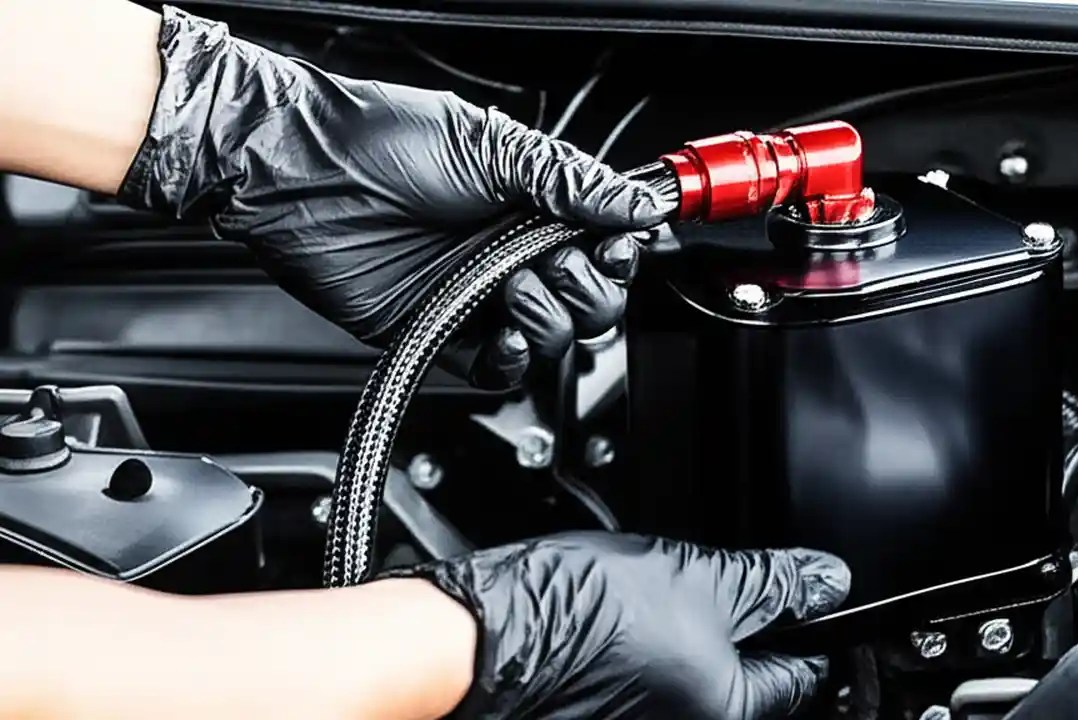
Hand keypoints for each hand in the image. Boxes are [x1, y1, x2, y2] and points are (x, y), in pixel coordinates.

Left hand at [116, 7, 672, 386]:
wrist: (298, 175)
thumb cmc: (377, 141)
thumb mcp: (490, 145)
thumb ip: (570, 180)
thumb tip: (638, 206)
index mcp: (531, 201)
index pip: (604, 243)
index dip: (618, 253)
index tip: (612, 247)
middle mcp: (510, 250)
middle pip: (591, 300)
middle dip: (587, 289)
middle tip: (552, 263)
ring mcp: (478, 293)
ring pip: (554, 337)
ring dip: (546, 316)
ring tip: (509, 285)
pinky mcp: (442, 332)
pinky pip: (499, 370)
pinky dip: (513, 358)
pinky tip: (502, 331)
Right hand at [378, 531, 851, 718]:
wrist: (480, 639)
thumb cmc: (574, 615)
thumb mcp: (694, 578)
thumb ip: (769, 584)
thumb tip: (825, 580)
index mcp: (729, 712)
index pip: (802, 672)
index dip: (812, 623)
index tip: (810, 597)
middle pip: (751, 681)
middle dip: (749, 629)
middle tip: (723, 582)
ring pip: (701, 678)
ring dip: (698, 637)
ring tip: (662, 595)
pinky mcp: (610, 712)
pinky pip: (657, 683)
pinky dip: (658, 651)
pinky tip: (629, 616)